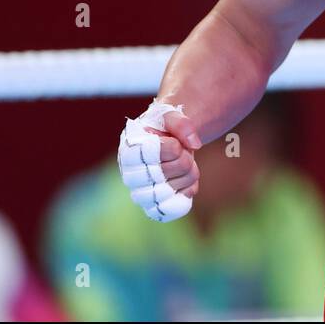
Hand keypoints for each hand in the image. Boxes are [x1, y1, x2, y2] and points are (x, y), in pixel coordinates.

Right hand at [117, 101, 201, 221]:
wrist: (166, 140)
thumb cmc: (164, 127)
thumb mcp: (171, 114)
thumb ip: (182, 123)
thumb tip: (195, 144)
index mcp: (129, 149)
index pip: (157, 152)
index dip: (174, 147)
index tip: (174, 142)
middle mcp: (129, 173)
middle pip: (165, 173)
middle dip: (184, 160)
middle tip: (183, 153)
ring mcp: (139, 192)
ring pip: (170, 192)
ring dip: (188, 177)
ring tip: (185, 166)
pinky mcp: (151, 206)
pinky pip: (170, 209)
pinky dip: (186, 194)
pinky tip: (187, 183)